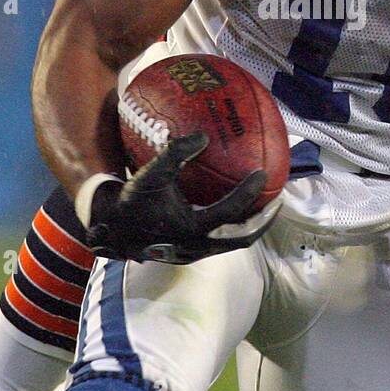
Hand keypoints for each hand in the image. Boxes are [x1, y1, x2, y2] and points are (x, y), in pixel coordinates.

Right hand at [85, 130, 278, 263]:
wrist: (111, 228)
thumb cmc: (132, 200)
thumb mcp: (151, 174)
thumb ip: (175, 153)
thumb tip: (203, 136)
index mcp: (191, 228)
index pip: (230, 212)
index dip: (249, 193)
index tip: (262, 174)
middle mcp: (197, 246)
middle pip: (243, 237)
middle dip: (264, 220)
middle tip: (279, 200)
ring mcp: (195, 254)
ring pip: (233, 243)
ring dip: (251, 226)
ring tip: (264, 207)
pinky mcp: (190, 254)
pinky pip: (220, 242)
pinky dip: (233, 228)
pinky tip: (236, 212)